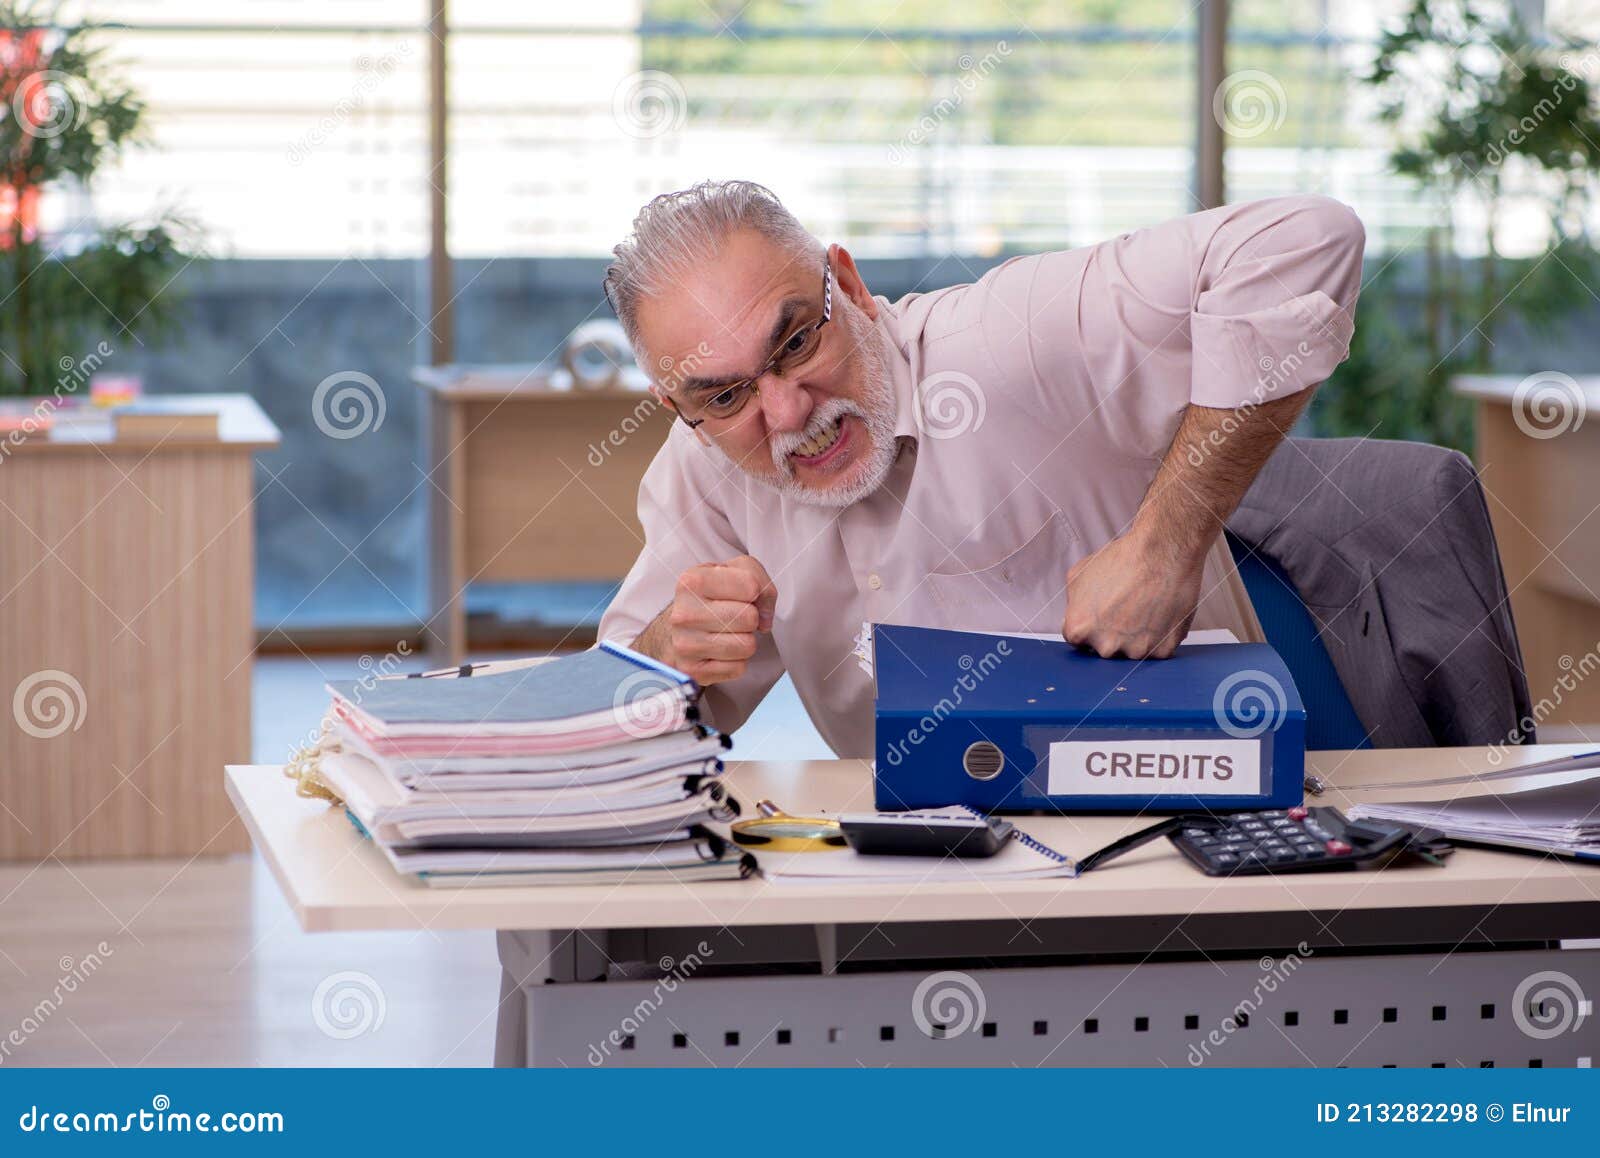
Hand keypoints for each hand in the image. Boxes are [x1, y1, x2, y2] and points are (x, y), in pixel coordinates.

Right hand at [665, 555, 776, 684]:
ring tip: (726, 633)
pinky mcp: (692, 671)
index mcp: (692, 581)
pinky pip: (738, 668)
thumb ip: (758, 580)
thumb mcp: (731, 573)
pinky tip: (719, 651)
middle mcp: (684, 613)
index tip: (744, 597)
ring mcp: (685, 644)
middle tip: (732, 617)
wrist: (671, 631)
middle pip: (750, 618)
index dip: (757, 592)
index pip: (751, 586)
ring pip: (747, 645)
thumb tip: (765, 617)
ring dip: (744, 640)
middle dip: (749, 618)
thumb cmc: (707, 599)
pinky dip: (735, 661)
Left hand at [1061, 530, 1203, 659]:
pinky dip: (1158, 636)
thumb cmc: (1122, 559)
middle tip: (1125, 608)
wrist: (1162, 552)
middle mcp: (1105, 646)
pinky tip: (1159, 613)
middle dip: (1111, 633)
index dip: (1091, 625)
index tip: (1103, 614)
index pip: (1078, 639)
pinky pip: (1156, 649)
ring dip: (1136, 636)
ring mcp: (1135, 651)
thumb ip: (1073, 604)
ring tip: (1144, 608)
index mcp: (1079, 629)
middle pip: (1104, 648)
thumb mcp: (1078, 575)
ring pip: (1131, 651)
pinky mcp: (1162, 650)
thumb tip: (1073, 616)